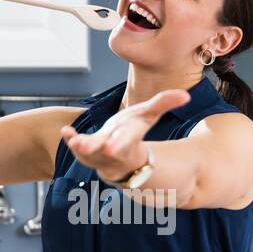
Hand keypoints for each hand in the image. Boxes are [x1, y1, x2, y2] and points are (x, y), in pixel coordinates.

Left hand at [61, 88, 190, 181]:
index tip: (111, 147)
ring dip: (81, 148)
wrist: (121, 155)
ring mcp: (98, 155)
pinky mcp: (85, 153)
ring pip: (89, 155)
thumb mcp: (148, 115)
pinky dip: (71, 140)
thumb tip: (185, 95)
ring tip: (74, 140)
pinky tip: (67, 131)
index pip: (126, 142)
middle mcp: (114, 150)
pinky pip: (77, 148)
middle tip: (85, 147)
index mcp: (130, 139)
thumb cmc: (133, 131)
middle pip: (105, 153)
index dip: (119, 144)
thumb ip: (164, 104)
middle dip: (96, 150)